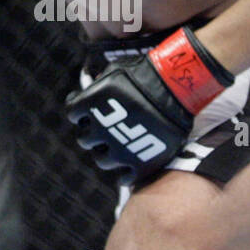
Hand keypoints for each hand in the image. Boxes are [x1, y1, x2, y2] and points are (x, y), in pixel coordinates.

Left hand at [64, 26, 233, 184]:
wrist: (176, 87)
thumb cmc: (145, 74)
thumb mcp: (115, 71)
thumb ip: (99, 86)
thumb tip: (89, 93)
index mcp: (91, 105)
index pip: (73, 113)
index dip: (80, 112)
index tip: (86, 112)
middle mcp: (101, 130)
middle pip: (85, 139)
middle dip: (92, 134)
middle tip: (102, 132)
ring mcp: (121, 150)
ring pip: (102, 160)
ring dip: (105, 154)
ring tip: (114, 149)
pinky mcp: (141, 164)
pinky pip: (125, 178)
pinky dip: (124, 176)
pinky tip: (126, 170)